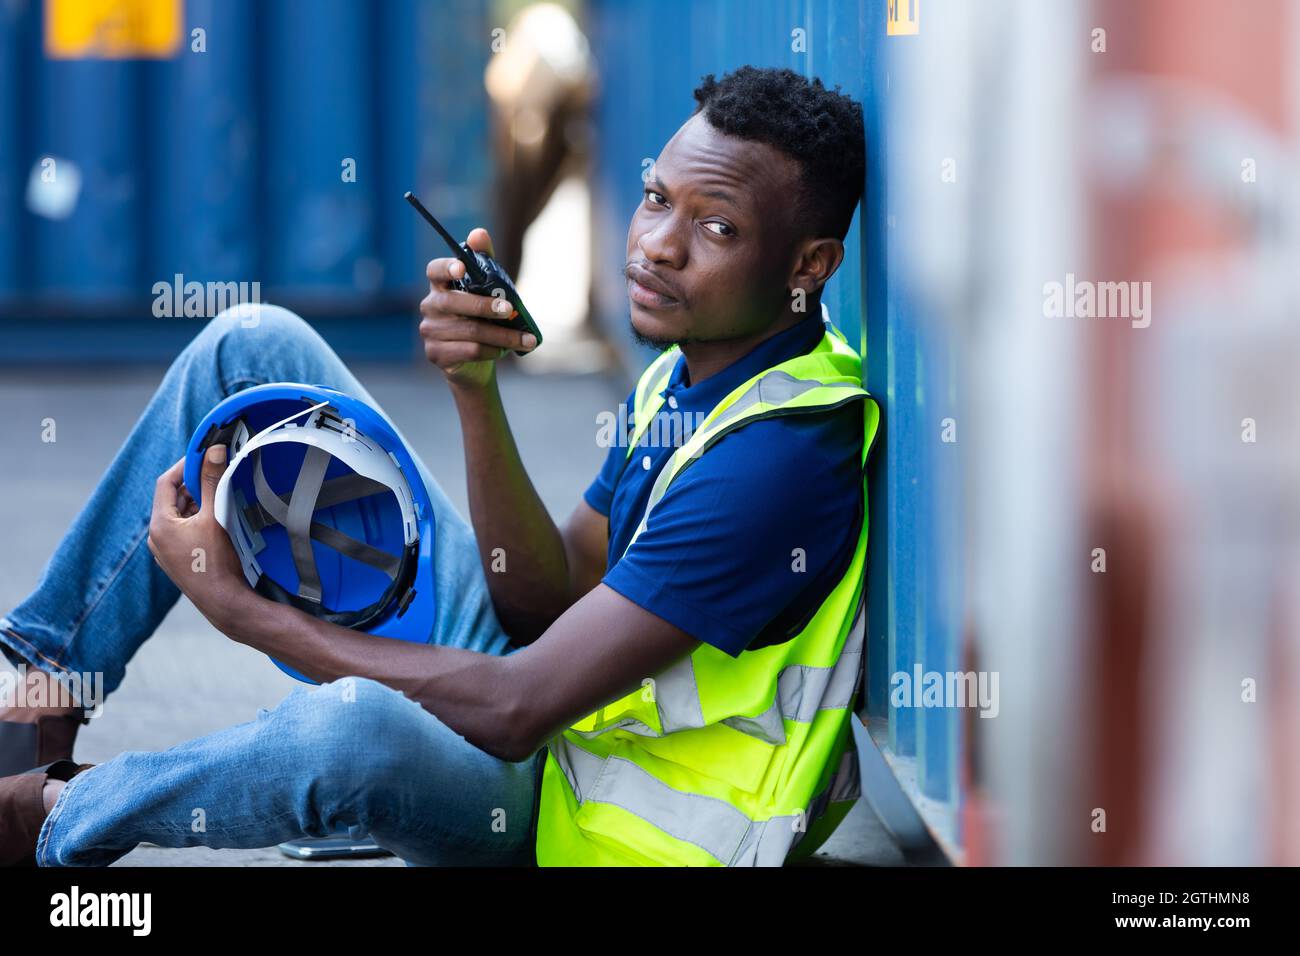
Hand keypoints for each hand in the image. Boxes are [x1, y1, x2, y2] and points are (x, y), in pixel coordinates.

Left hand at [146, 447, 246, 618]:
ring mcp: (165, 551)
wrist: (223, 602)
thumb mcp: (215, 516)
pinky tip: (216, 520)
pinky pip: (183, 531)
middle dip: (194, 484)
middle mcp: (157, 538)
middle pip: (172, 499)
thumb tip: (213, 452)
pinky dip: (197, 519)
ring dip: (197, 502)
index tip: (203, 456)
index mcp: (159, 525)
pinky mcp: (177, 560)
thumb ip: (212, 481)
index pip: (166, 483)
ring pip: (179, 515)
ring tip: (219, 496)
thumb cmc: (216, 562)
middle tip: (216, 474)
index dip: (185, 465)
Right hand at [418, 227, 536, 389]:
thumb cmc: (482, 318)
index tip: (462, 266)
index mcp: (440, 285)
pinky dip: (493, 350)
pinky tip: (506, 351)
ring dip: (503, 335)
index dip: (446, 267)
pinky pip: (470, 350)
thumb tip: (478, 233)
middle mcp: (430, 306)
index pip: (435, 270)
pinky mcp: (437, 354)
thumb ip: (484, 260)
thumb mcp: (486, 289)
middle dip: (486, 305)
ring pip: (470, 331)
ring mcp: (430, 331)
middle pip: (455, 302)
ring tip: (527, 339)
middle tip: (510, 308)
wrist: (473, 363)